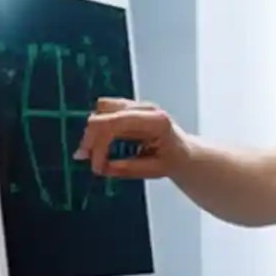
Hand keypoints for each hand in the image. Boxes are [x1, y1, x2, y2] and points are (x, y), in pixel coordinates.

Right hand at [73, 98, 189, 178]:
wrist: (184, 152)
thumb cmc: (173, 160)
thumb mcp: (154, 170)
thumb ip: (128, 169)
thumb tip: (102, 168)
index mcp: (156, 121)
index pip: (114, 123)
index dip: (98, 144)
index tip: (97, 166)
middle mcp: (146, 108)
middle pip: (103, 115)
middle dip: (91, 139)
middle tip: (91, 162)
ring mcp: (138, 105)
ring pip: (102, 109)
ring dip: (92, 132)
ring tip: (93, 154)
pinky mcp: (131, 108)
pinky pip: (106, 111)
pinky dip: (98, 127)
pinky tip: (99, 144)